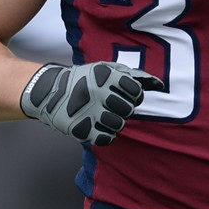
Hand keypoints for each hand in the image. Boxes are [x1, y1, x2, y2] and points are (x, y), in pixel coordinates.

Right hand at [20, 62, 162, 145]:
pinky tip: (97, 126)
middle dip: (124, 109)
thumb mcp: (106, 69)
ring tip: (104, 116)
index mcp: (106, 75)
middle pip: (129, 110)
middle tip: (111, 106)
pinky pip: (106, 139)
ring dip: (115, 123)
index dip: (134, 96)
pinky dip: (105, 135)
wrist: (50, 91)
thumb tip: (159, 84)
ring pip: (119, 125)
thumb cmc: (85, 79)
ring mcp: (89, 111)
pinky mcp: (81, 129)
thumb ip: (134, 75)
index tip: (125, 96)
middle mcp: (98, 92)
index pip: (136, 91)